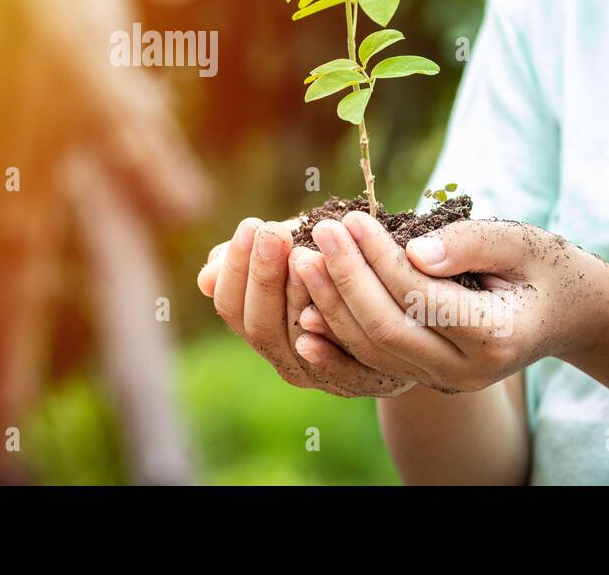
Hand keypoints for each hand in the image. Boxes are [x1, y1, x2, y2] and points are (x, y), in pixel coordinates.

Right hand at [197, 217, 415, 397]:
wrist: (404, 313)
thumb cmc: (340, 273)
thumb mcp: (299, 257)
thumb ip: (260, 261)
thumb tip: (204, 276)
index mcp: (262, 327)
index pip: (230, 305)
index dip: (235, 267)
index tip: (251, 225)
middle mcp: (284, 359)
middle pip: (257, 326)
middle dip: (263, 275)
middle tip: (274, 232)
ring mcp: (320, 376)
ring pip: (292, 344)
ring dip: (293, 299)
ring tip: (302, 255)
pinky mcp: (364, 382)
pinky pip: (341, 370)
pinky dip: (325, 345)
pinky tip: (316, 313)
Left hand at [294, 212, 608, 392]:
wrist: (564, 312)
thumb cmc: (542, 266)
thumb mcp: (519, 242)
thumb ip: (471, 244)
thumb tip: (416, 251)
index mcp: (495, 335)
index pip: (419, 298)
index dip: (378, 259)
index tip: (349, 220)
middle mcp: (467, 369)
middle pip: (387, 329)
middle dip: (344, 280)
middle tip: (316, 235)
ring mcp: (444, 379)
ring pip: (373, 349)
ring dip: (332, 305)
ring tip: (303, 260)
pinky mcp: (425, 375)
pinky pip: (372, 361)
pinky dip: (337, 337)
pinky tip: (304, 312)